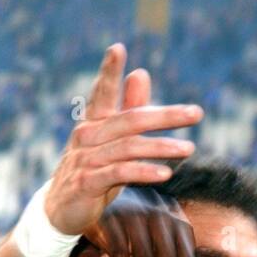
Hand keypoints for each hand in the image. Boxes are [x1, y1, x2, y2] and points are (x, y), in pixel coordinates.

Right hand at [44, 43, 202, 237]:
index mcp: (93, 121)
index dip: (109, 71)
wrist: (61, 209)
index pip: (103, 92)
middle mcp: (87, 135)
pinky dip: (143, 171)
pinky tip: (166, 173)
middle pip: (131, 120)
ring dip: (161, 147)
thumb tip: (141, 72)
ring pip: (128, 147)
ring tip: (189, 149)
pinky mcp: (87, 182)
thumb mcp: (112, 139)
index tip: (118, 48)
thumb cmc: (92, 169)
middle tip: (196, 113)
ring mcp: (86, 158)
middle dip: (165, 115)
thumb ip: (128, 108)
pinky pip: (120, 173)